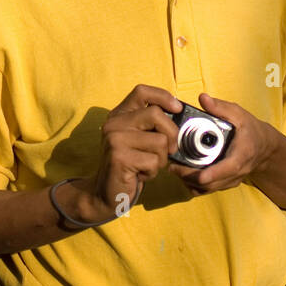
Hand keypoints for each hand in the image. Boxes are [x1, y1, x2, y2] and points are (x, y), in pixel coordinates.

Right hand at [72, 84, 181, 224]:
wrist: (105, 193)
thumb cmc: (129, 166)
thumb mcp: (139, 140)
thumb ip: (152, 125)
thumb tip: (180, 115)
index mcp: (119, 115)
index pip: (142, 91)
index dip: (163, 96)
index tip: (177, 108)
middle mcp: (114, 123)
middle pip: (156, 114)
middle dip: (172, 134)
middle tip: (170, 150)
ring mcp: (114, 139)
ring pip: (160, 141)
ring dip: (161, 159)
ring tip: (147, 165)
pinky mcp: (119, 158)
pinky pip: (153, 161)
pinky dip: (153, 172)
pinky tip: (139, 175)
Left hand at [168, 93, 284, 195]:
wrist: (263, 147)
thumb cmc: (250, 129)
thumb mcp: (239, 114)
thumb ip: (221, 107)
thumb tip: (203, 98)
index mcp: (242, 153)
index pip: (230, 167)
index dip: (215, 173)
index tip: (200, 176)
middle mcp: (237, 171)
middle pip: (213, 182)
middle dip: (191, 177)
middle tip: (173, 167)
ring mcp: (231, 179)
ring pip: (209, 188)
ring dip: (190, 182)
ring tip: (174, 169)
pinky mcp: (225, 183)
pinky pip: (208, 190)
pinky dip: (194, 186)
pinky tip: (183, 174)